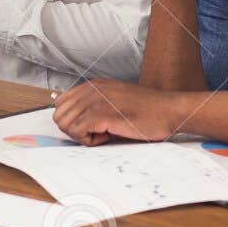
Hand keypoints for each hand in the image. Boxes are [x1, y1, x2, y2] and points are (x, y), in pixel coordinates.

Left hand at [52, 79, 181, 145]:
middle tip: (95, 132)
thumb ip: (95, 106)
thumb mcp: (115, 102)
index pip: (61, 104)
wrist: (168, 110)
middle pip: (59, 115)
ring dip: (81, 135)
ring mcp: (96, 100)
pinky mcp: (102, 113)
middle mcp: (91, 89)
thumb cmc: (146, 111)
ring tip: (103, 134)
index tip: (89, 127)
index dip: (72, 121)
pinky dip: (89, 140)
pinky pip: (78, 131)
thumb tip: (74, 123)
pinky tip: (108, 136)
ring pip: (65, 123)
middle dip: (73, 129)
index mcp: (93, 85)